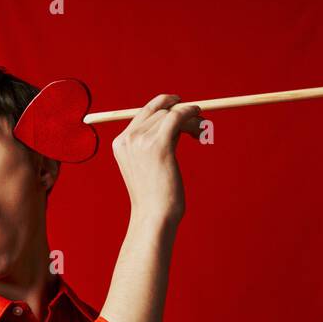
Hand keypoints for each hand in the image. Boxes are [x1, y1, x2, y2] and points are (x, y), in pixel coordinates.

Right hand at [112, 92, 203, 225]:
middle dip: (181, 114)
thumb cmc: (156, 198)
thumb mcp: (147, 166)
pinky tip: (199, 116)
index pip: (144, 114)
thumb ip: (154, 143)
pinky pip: (177, 117)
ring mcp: (141, 141)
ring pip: (170, 115)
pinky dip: (190, 112)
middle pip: (159, 112)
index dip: (164, 105)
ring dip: (190, 119)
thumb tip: (178, 121)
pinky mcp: (159, 145)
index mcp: (120, 143)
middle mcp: (128, 139)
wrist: (154, 217)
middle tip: (199, 125)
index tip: (180, 104)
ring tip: (202, 132)